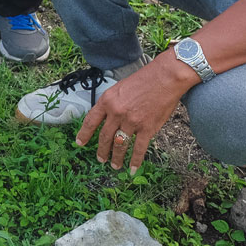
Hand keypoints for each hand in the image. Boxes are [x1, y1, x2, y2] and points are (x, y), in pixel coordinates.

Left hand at [75, 56, 195, 174]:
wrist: (165, 78)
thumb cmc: (144, 80)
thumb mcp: (119, 87)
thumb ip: (111, 103)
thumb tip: (106, 118)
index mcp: (107, 101)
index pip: (91, 121)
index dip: (84, 134)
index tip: (80, 143)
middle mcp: (117, 113)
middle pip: (104, 137)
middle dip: (101, 150)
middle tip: (100, 159)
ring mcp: (131, 122)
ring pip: (119, 145)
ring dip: (116, 157)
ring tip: (114, 165)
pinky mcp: (147, 128)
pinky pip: (138, 149)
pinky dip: (135, 161)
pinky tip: (132, 168)